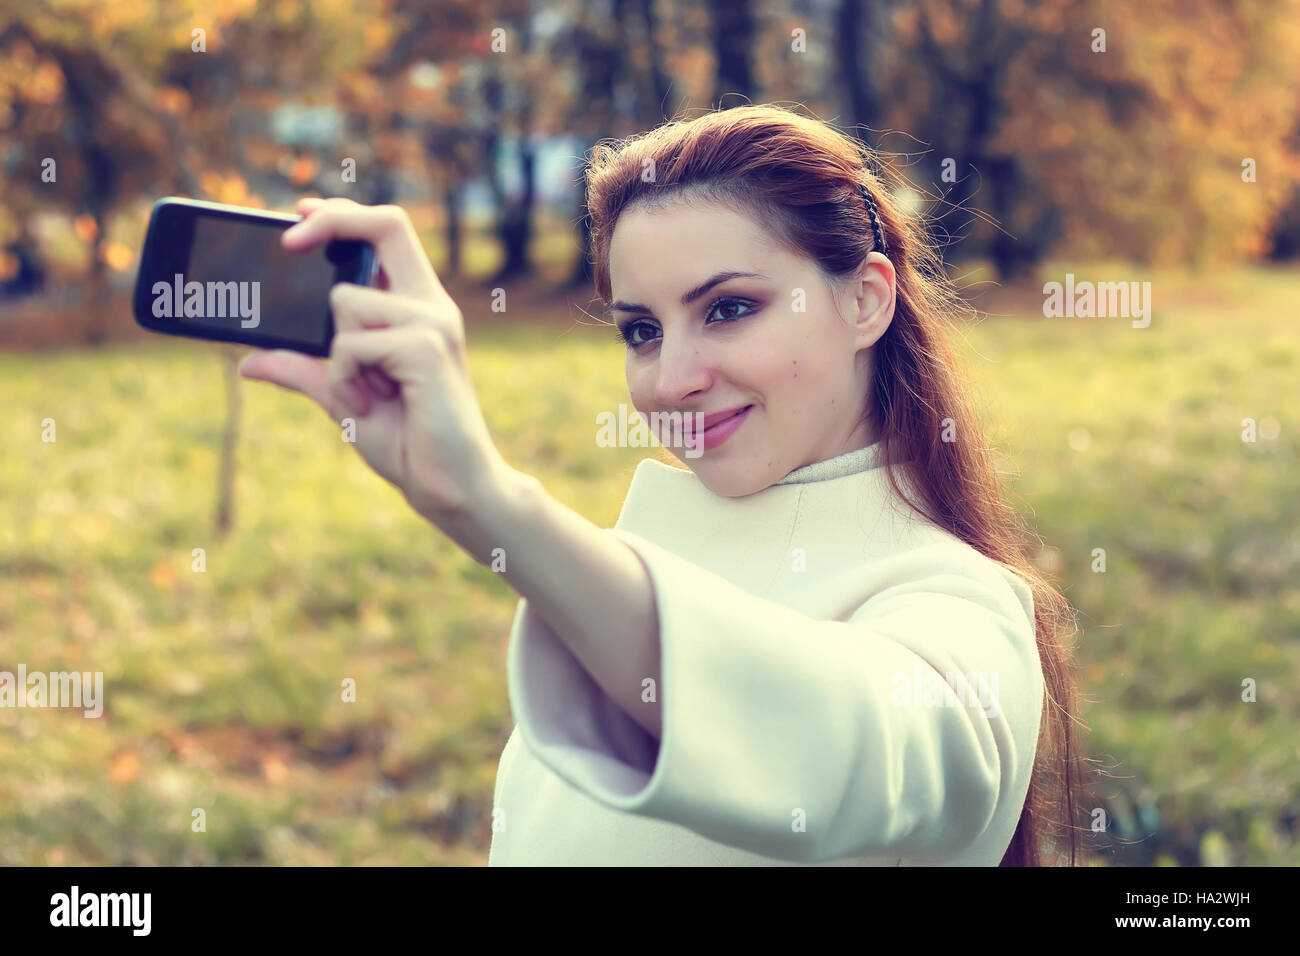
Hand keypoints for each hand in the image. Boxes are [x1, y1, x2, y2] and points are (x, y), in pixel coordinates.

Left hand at [239, 197, 509, 521]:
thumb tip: (248, 361)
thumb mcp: (342, 399)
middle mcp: (431, 307)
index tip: (299, 214)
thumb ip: (303, 370)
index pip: (387, 232)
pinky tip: (370, 405)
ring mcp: (433, 323)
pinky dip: (344, 378)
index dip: (343, 214)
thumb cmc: (408, 442)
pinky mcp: (426, 348)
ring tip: (364, 395)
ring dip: (336, 356)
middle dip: (334, 220)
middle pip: (387, 224)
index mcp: (418, 308)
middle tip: (289, 242)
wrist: (449, 487)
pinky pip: (350, 344)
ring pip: (345, 301)